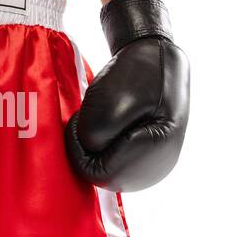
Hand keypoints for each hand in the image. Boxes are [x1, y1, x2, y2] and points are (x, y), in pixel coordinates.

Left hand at [64, 0, 188, 191]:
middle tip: (91, 116)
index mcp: (154, 151)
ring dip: (98, 149)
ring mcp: (157, 166)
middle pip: (104, 177)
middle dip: (88, 150)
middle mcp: (160, 166)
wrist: (158, 60)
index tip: (80, 118)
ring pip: (111, 172)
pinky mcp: (152, 162)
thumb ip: (91, 136)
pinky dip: (109, 149)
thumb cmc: (135, 74)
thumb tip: (89, 153)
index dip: (77, 149)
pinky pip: (120, 166)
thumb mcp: (106, 101)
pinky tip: (115, 127)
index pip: (96, 174)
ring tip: (106, 119)